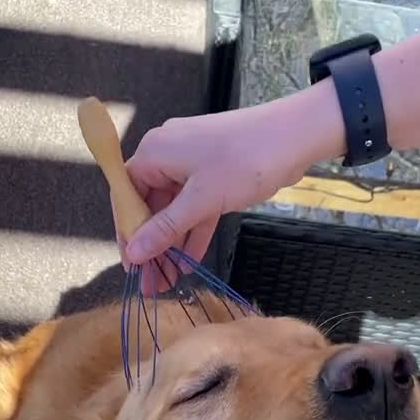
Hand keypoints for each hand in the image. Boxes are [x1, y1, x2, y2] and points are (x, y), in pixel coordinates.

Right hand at [122, 99, 307, 271]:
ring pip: (174, 212)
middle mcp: (168, 156)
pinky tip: (189, 263)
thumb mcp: (201, 201)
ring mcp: (192, 167)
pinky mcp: (214, 177)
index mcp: (154, 152)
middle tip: (149, 282)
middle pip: (150, 207)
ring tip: (167, 281)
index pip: (126, 196)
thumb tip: (134, 252)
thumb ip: (166, 229)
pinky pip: (196, 210)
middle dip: (151, 245)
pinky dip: (193, 234)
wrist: (294, 137)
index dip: (127, 232)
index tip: (131, 265)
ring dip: (172, 246)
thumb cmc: (244, 159)